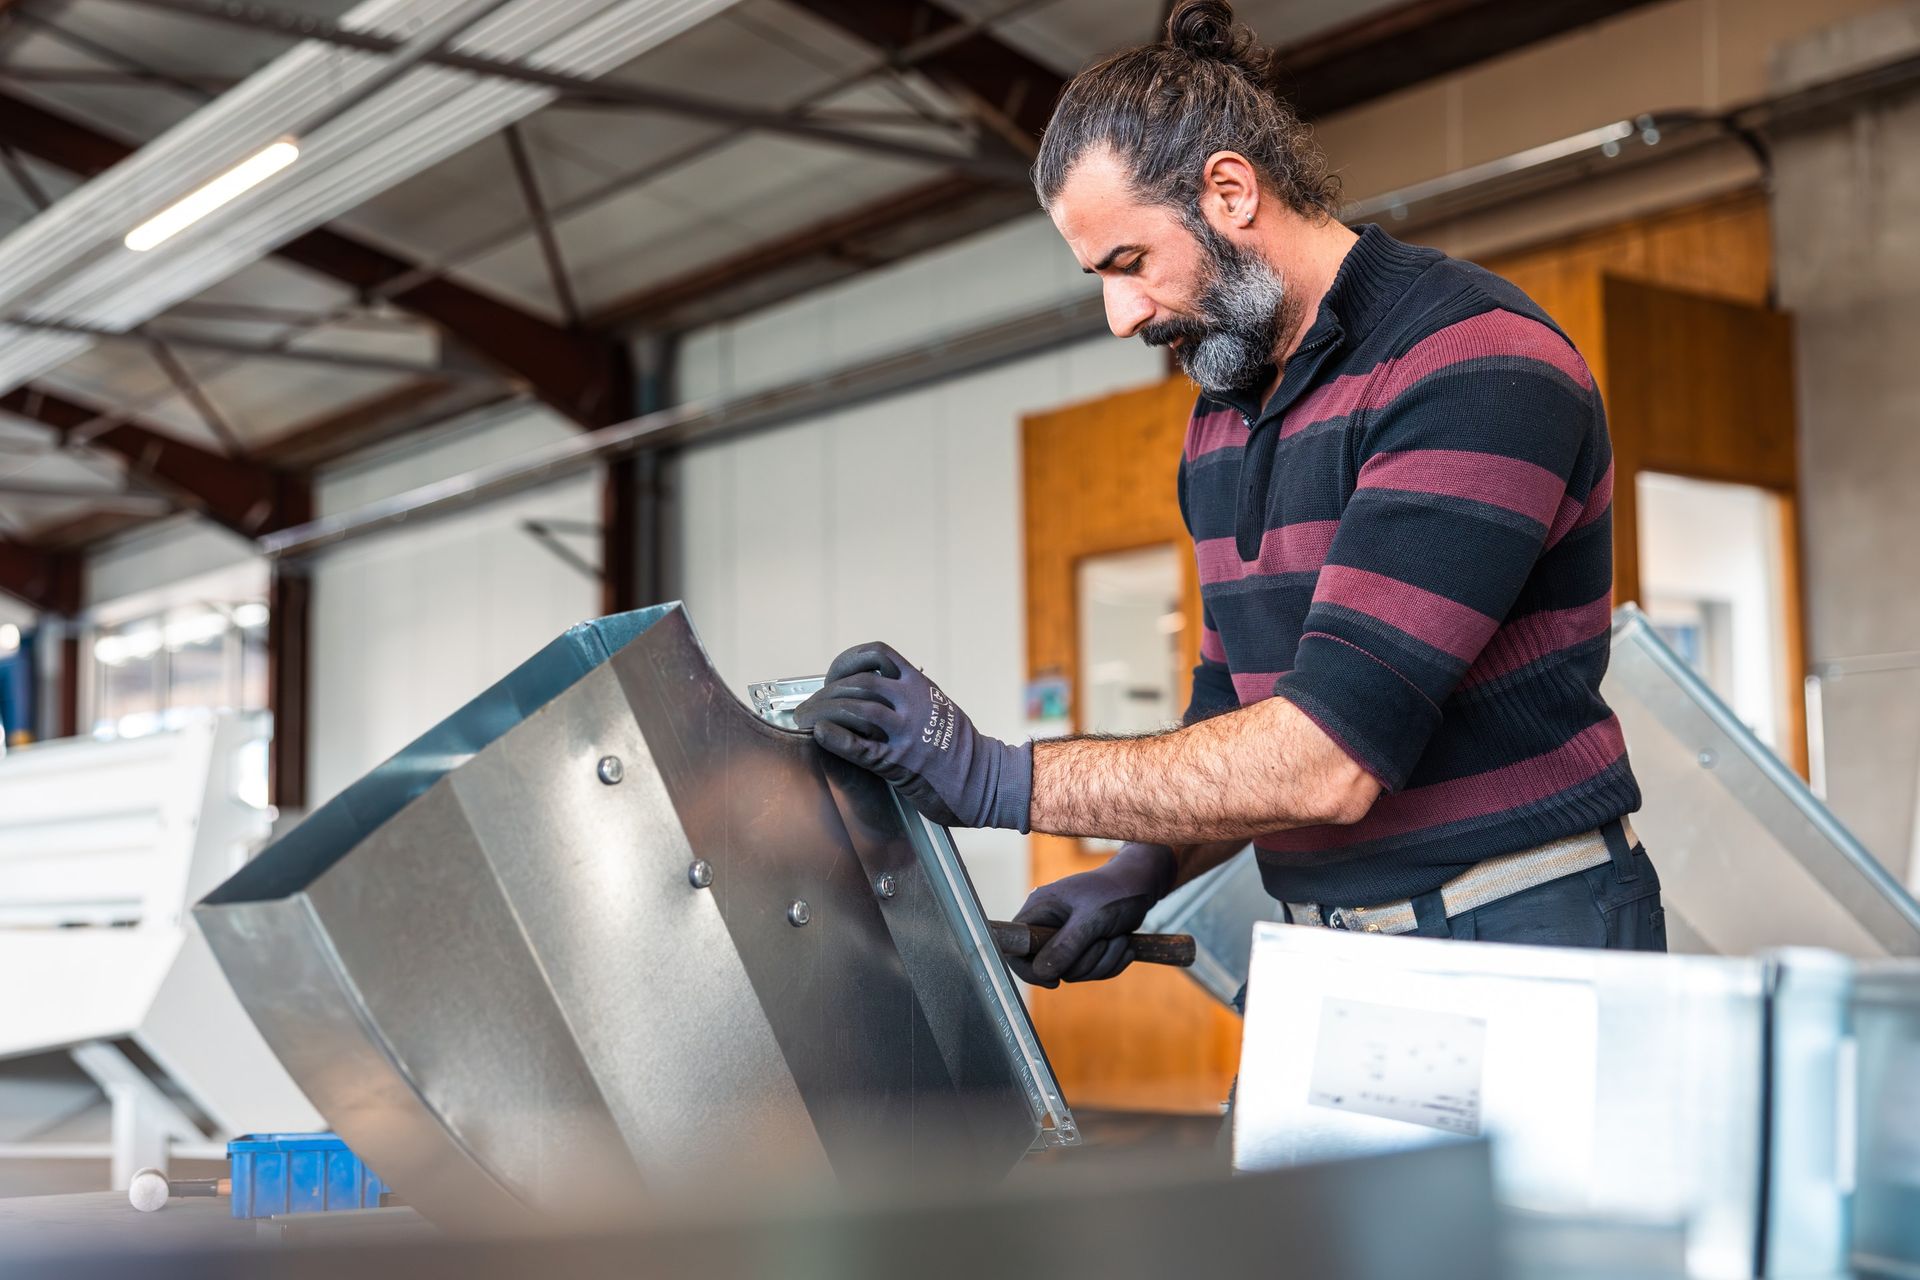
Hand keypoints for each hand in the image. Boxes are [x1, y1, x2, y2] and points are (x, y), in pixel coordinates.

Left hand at [794, 642, 1031, 831]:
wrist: (985, 780)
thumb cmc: (960, 749)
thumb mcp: (937, 706)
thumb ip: (908, 696)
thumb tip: (871, 694)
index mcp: (919, 684)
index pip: (875, 655)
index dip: (846, 662)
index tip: (831, 677)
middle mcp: (912, 701)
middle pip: (857, 683)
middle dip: (825, 694)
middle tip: (807, 707)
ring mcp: (906, 730)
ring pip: (854, 708)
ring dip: (823, 713)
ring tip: (806, 721)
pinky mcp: (898, 761)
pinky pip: (858, 745)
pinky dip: (834, 737)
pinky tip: (820, 734)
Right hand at [1006, 843, 1176, 986]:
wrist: (1140, 887)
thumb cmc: (1115, 893)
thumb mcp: (1092, 919)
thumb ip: (1067, 945)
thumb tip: (1042, 972)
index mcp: (1039, 910)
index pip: (1016, 947)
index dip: (1028, 969)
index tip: (1054, 980)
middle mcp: (1047, 925)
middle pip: (1049, 967)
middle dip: (1084, 962)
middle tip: (1104, 939)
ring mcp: (1064, 938)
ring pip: (1073, 972)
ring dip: (1102, 961)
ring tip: (1117, 937)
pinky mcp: (1082, 948)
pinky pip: (1089, 972)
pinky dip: (1110, 963)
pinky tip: (1122, 943)